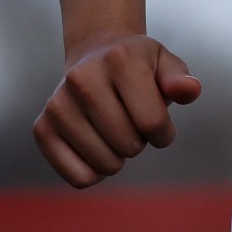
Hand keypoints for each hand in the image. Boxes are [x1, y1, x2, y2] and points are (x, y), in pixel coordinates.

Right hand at [33, 33, 201, 187]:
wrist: (94, 54)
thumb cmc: (137, 65)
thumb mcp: (165, 63)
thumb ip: (180, 80)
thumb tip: (190, 91)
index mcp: (120, 59)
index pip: (152, 122)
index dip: (164, 134)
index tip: (161, 126)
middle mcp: (82, 78)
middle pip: (128, 144)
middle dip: (141, 142)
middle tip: (134, 123)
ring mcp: (58, 104)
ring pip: (104, 164)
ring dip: (119, 158)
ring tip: (116, 131)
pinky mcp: (42, 128)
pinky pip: (78, 177)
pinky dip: (95, 172)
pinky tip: (98, 147)